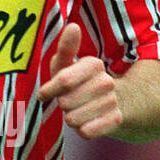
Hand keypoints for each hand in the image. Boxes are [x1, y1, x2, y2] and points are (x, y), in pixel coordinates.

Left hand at [37, 23, 122, 139]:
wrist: (115, 100)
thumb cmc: (80, 81)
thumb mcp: (69, 64)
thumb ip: (66, 48)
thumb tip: (73, 27)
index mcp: (94, 64)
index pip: (63, 80)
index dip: (49, 90)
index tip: (43, 94)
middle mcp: (106, 82)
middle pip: (65, 103)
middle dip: (62, 104)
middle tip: (70, 100)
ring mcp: (112, 102)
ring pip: (73, 120)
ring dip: (71, 118)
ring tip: (79, 110)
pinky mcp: (115, 121)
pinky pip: (86, 132)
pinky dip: (82, 129)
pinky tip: (87, 122)